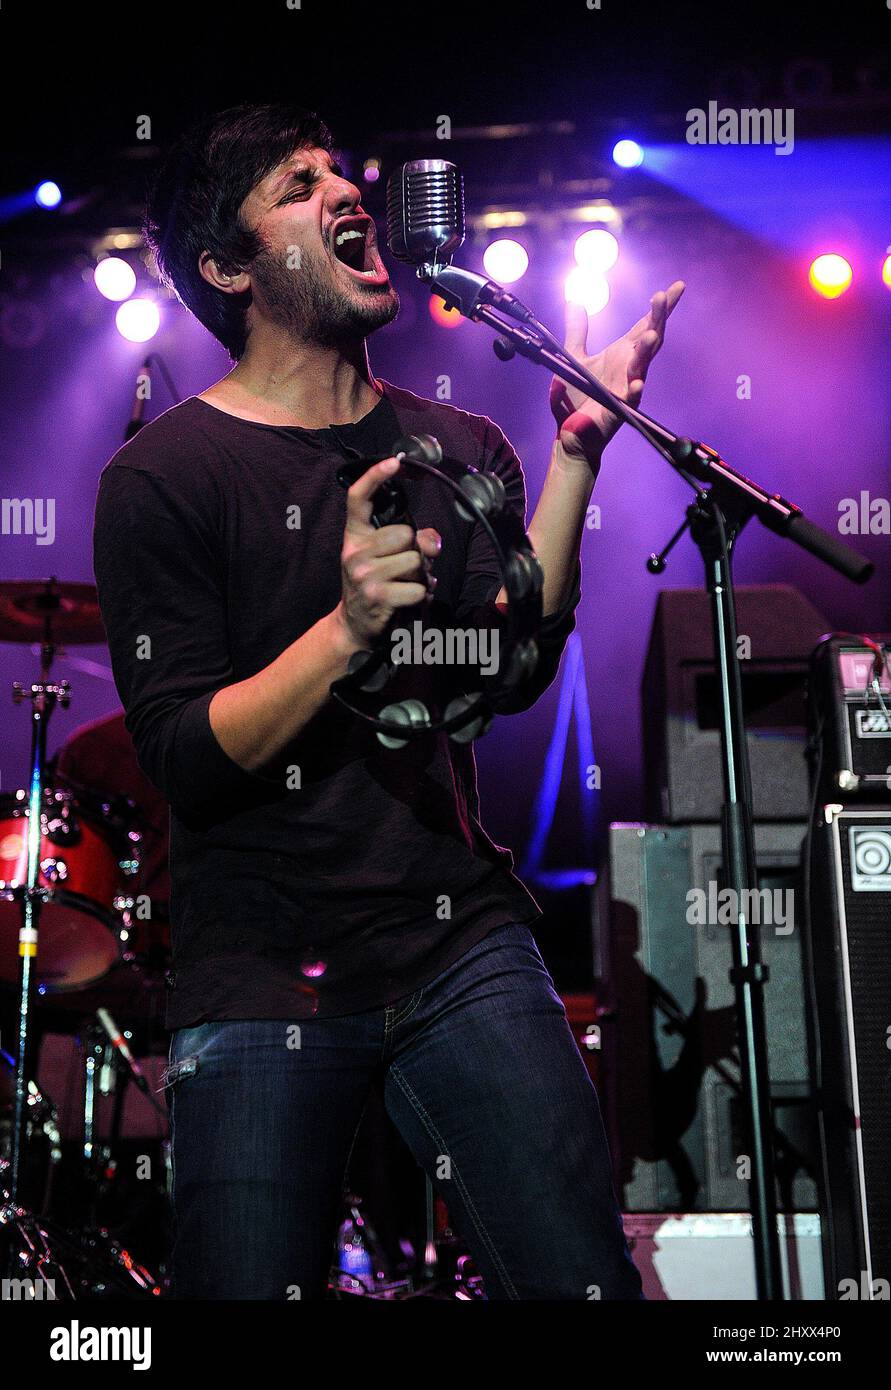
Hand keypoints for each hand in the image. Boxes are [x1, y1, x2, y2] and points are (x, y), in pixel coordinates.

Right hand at [338, 457, 440, 647]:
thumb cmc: (376, 584)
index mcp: (355, 535)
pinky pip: (418, 587)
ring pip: (415, 560)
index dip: (375, 477)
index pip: (359, 498)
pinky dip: (422, 595)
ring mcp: (364, 574)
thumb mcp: (385, 558)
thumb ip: (410, 540)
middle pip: (406, 534)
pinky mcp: (377, 595)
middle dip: (417, 550)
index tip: (394, 463)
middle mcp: (355, 551)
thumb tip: (432, 542)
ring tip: (408, 584)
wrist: (355, 623)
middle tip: (409, 566)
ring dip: (421, 575)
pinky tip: (408, 599)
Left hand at [549, 281, 684, 467]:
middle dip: (657, 318)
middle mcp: (629, 367)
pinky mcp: (619, 408)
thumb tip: (575, 300)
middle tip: (662, 297)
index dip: (660, 307)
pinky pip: (630, 398)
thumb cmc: (577, 396)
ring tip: (650, 334)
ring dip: (647, 350)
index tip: (676, 287)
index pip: (645, 324)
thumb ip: (578, 330)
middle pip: (650, 338)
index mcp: (621, 353)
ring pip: (642, 365)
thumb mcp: (573, 356)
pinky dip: (634, 390)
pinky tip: (637, 383)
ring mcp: (627, 387)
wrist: (570, 431)